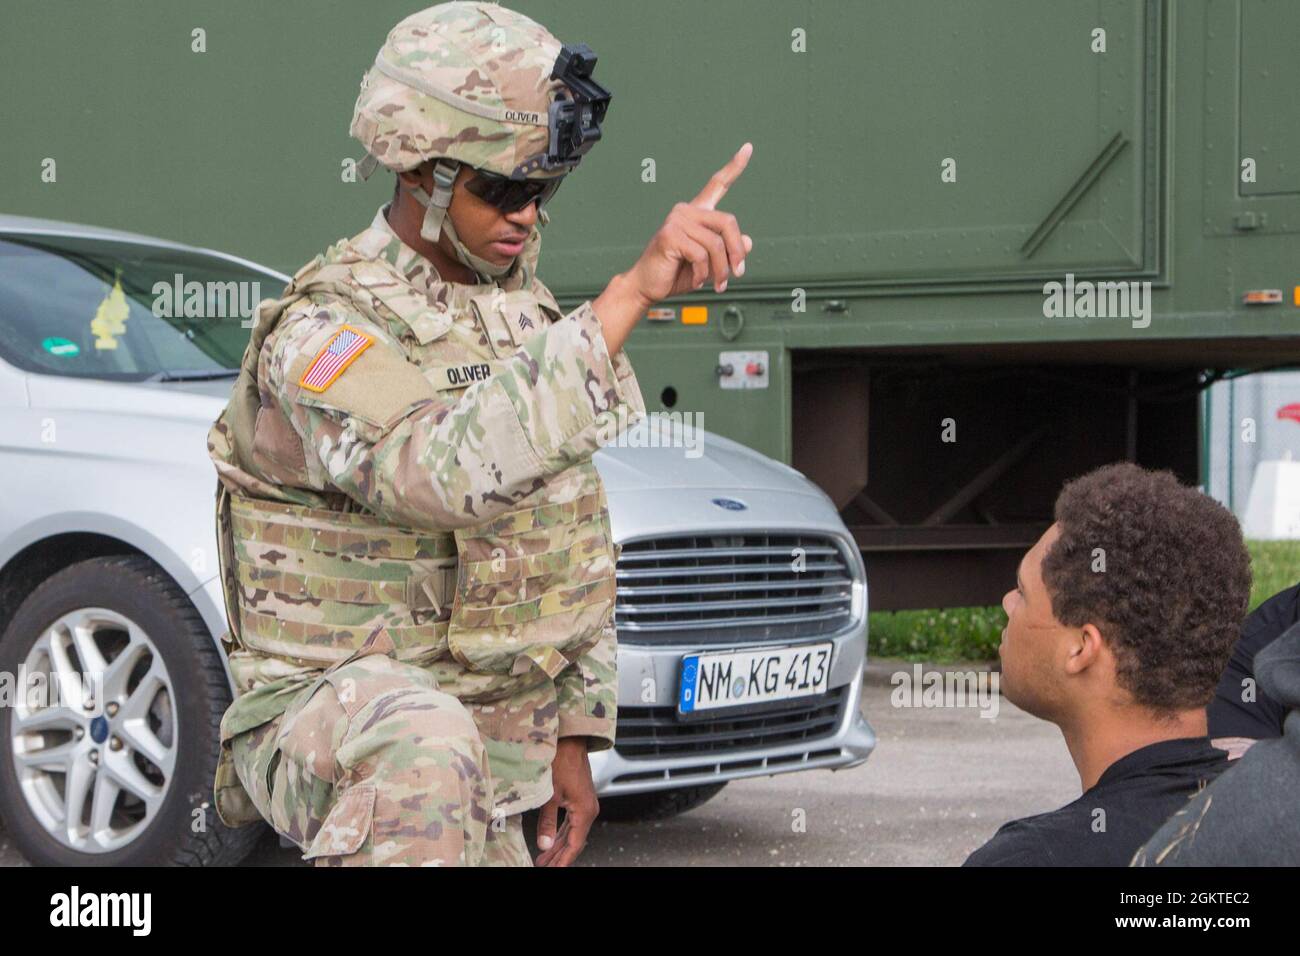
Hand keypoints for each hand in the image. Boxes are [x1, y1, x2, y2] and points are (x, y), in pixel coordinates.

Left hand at [534, 737, 598, 866]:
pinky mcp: (579, 799)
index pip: (574, 845)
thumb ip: (547, 822)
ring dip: (558, 846)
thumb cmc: (561, 763)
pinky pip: (571, 822)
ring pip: (572, 832)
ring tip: (544, 859)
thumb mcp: (550, 795)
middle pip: (573, 841)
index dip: (563, 861)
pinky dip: (561, 833)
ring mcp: (585, 804)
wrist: (569, 741)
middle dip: (558, 856)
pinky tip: (552, 841)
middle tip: (543, 867)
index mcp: (585, 812)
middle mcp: (589, 810)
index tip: (553, 871)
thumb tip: (545, 845)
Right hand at [593, 143, 753, 353]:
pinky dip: (703, 274)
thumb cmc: (676, 274)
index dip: (734, 167)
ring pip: (716, 244)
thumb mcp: (710, 264)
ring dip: (721, 270)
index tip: (748, 148)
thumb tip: (748, 241)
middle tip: (738, 274)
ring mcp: (677, 221)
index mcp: (697, 213)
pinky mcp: (670, 235)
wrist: (647, 287)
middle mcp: (686, 211)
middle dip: (737, 252)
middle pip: (728, 222)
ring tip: (718, 285)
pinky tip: (697, 281)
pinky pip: (701, 254)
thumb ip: (728, 251)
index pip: (717, 185)